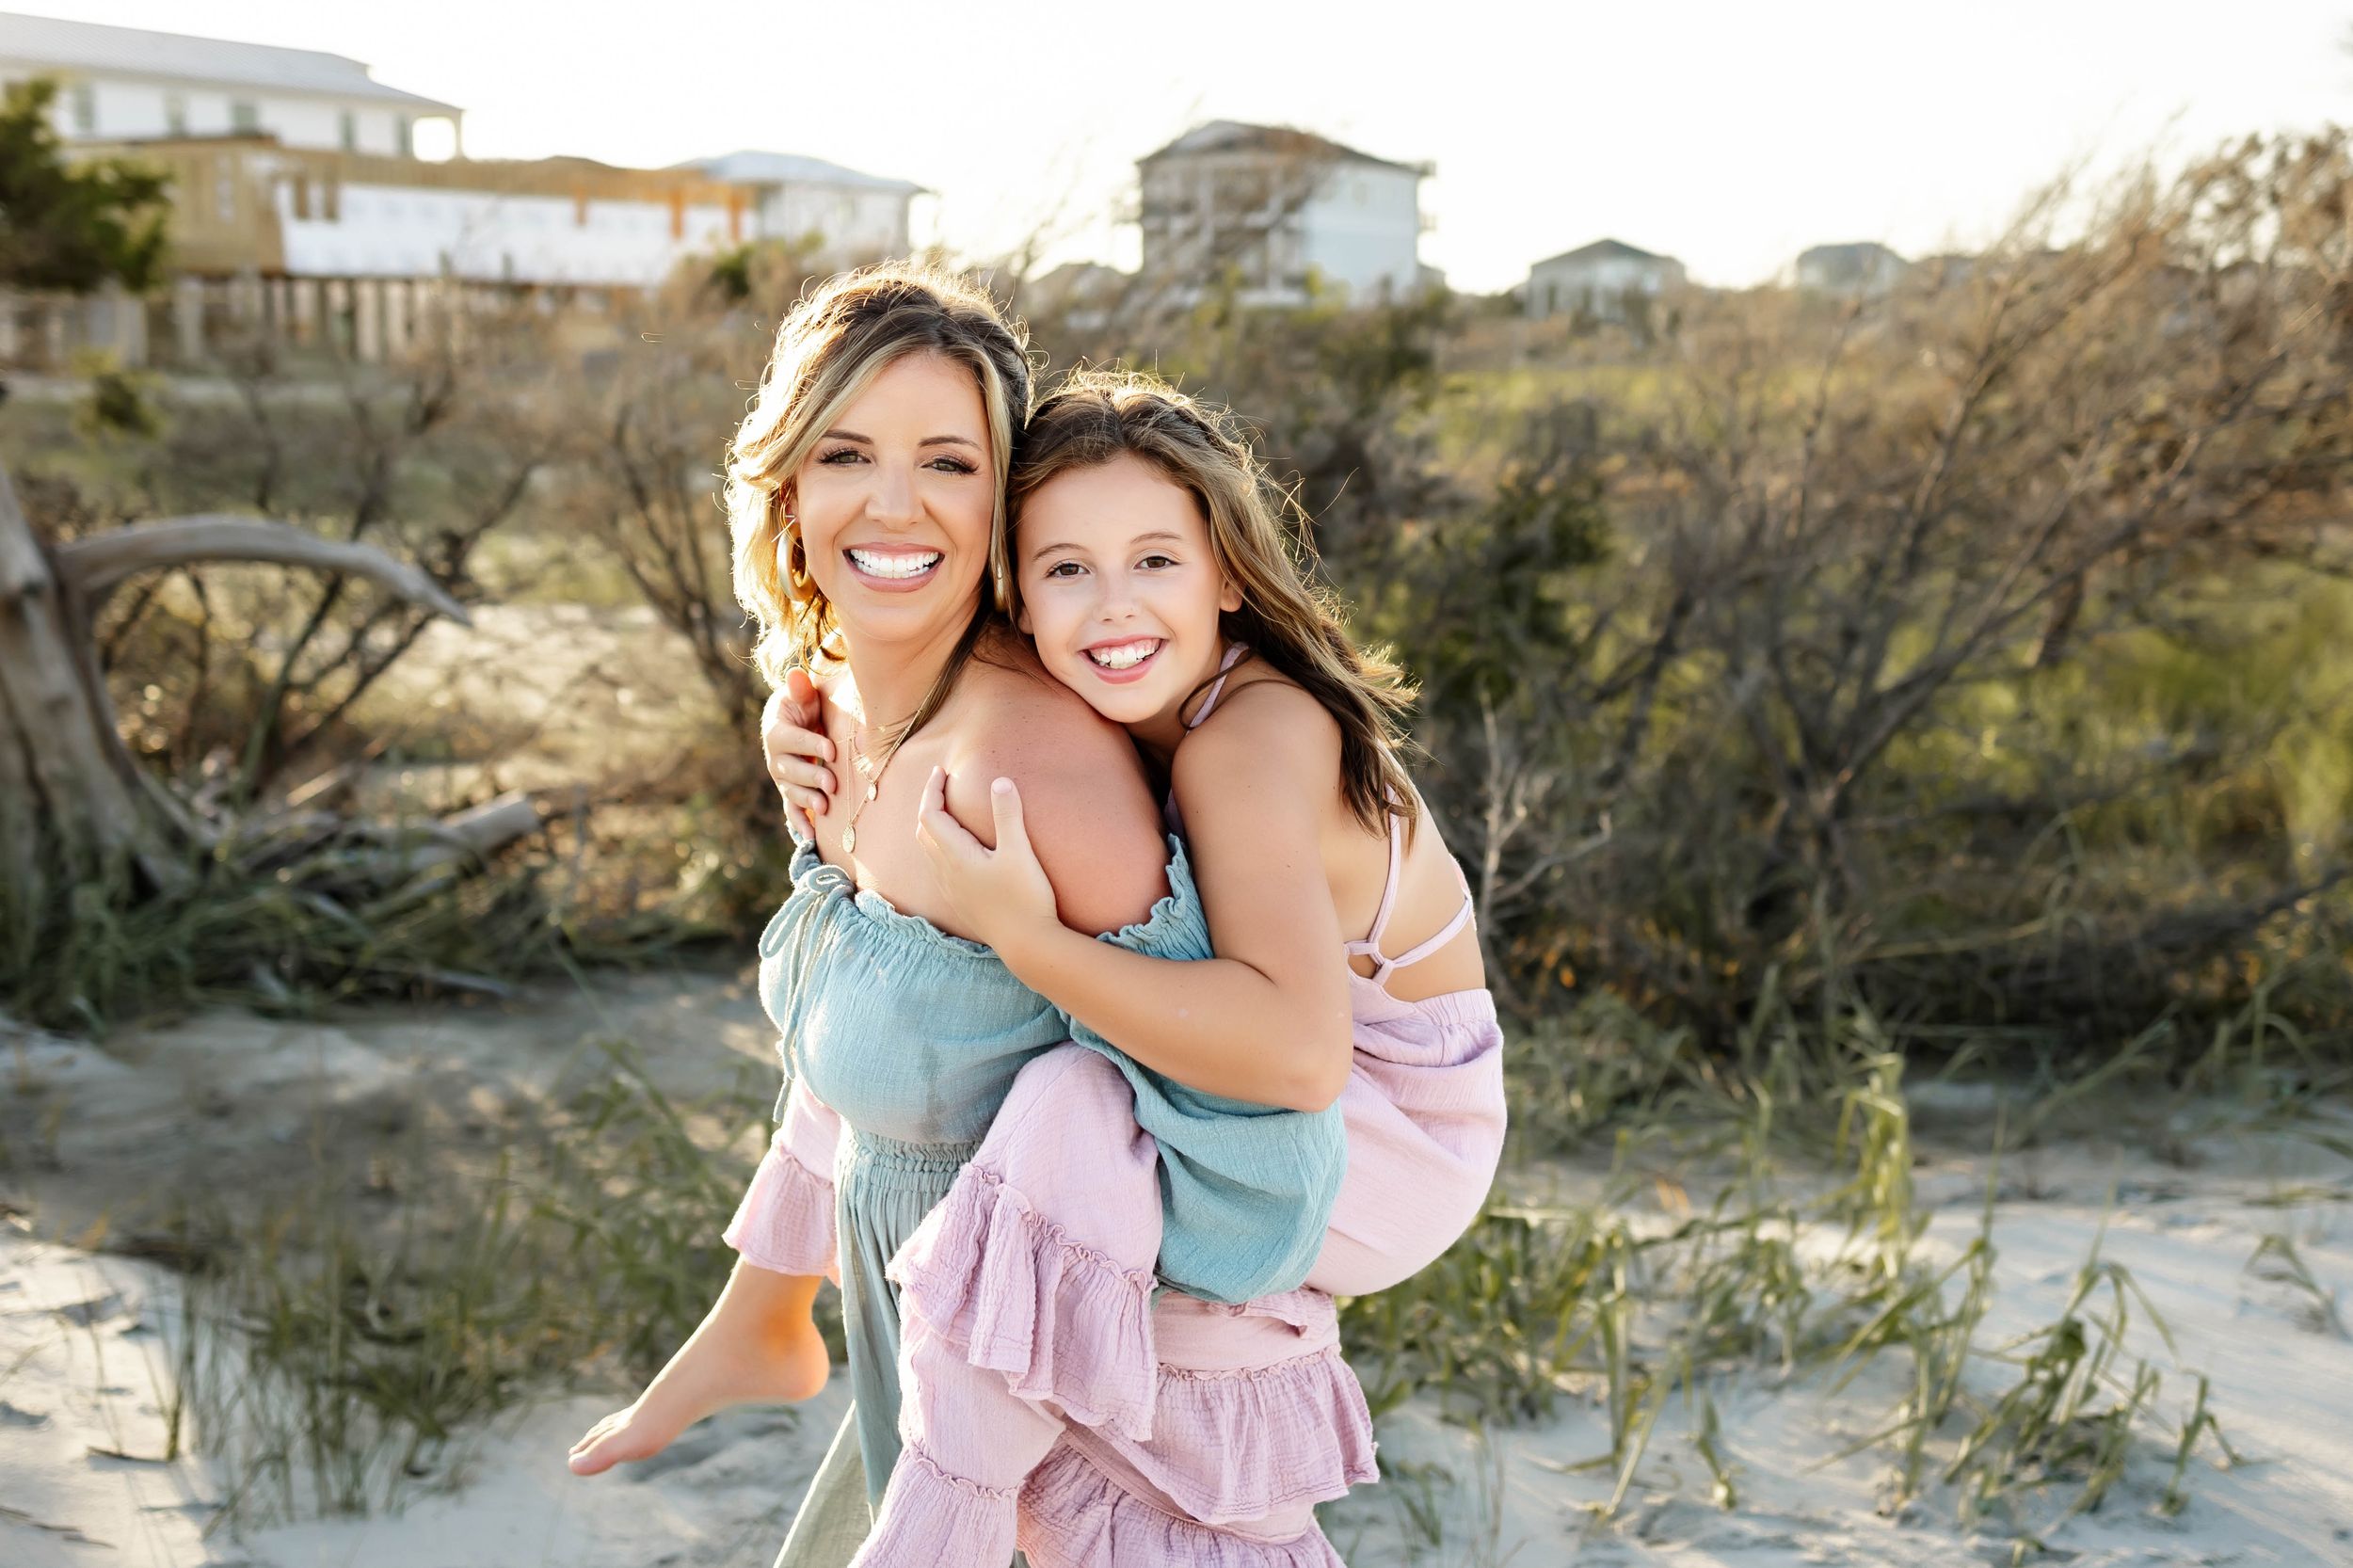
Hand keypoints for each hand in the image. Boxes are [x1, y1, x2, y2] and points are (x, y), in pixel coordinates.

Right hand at [762, 668, 834, 824]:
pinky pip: (792, 810)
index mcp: (777, 732)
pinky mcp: (791, 792)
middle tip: (833, 783)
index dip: (810, 745)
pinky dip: (800, 823)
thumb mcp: (803, 694)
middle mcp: (775, 758)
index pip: (792, 740)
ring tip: (826, 806)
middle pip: (790, 770)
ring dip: (808, 800)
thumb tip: (796, 674)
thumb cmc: (804, 705)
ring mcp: (783, 778)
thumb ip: (800, 689)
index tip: (832, 748)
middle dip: (811, 777)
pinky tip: (811, 837)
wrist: (799, 722)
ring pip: (792, 792)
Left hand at [915, 765, 1059, 950]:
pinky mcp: (961, 903)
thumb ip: (1008, 815)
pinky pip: (938, 867)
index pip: (930, 814)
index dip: (932, 790)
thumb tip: (999, 781)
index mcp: (955, 856)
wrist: (1026, 945)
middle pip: (923, 832)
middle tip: (943, 787)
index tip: (942, 771)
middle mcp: (946, 873)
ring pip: (929, 852)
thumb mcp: (1020, 852)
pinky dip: (940, 847)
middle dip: (929, 805)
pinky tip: (958, 850)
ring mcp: (951, 891)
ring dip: (932, 827)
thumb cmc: (1025, 898)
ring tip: (948, 813)